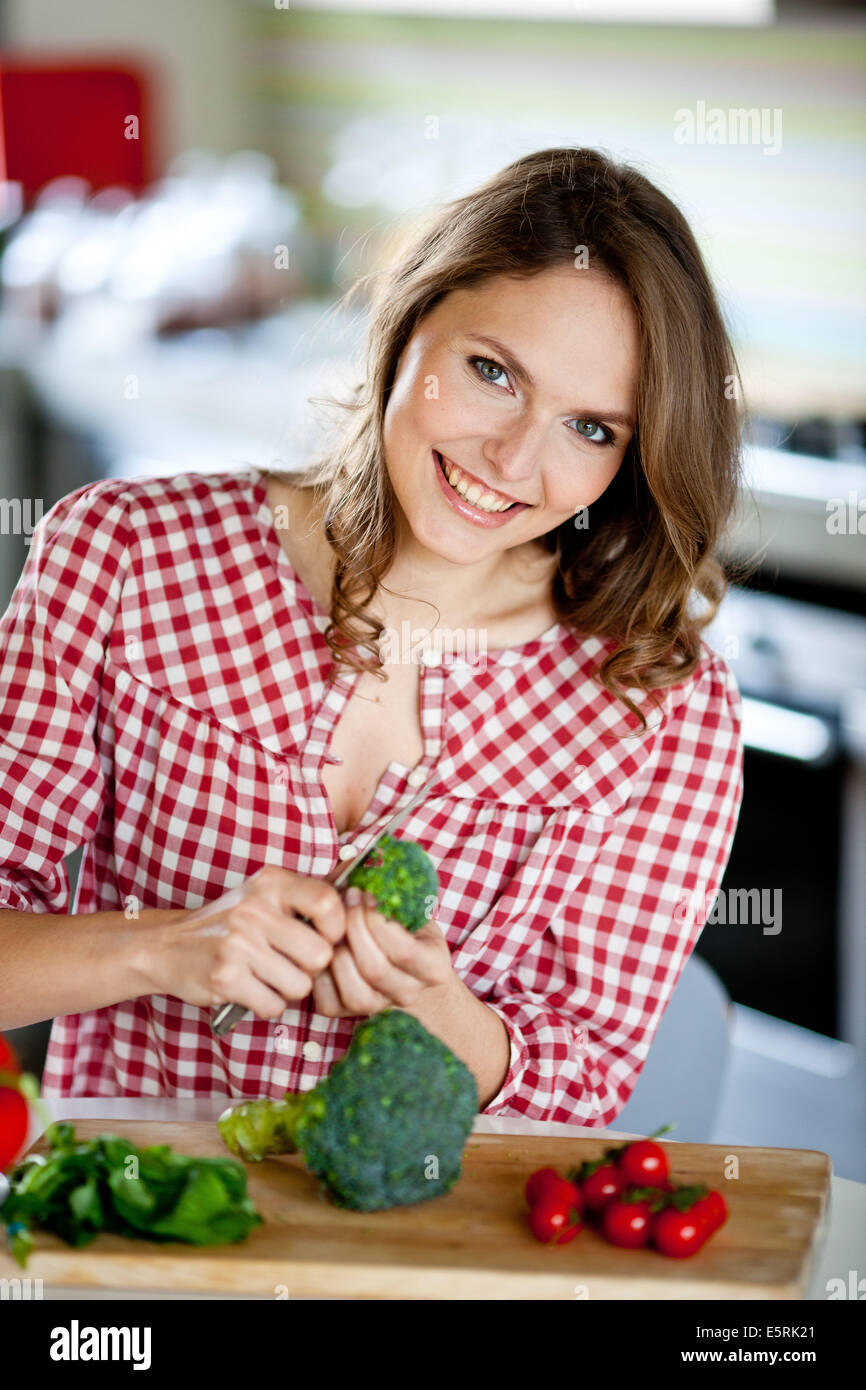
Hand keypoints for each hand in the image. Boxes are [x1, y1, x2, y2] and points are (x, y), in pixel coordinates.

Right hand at [146, 865, 345, 1018]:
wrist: (166, 945)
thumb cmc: (228, 924)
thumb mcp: (263, 896)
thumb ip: (304, 902)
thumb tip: (357, 921)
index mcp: (271, 883)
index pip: (328, 902)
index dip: (336, 928)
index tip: (324, 938)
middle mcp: (255, 909)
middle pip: (320, 955)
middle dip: (311, 969)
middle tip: (290, 965)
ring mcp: (238, 943)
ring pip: (300, 986)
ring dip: (287, 990)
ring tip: (265, 976)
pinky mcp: (225, 977)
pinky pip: (274, 1006)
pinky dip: (266, 1005)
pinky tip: (249, 989)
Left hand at [311, 886, 454, 1018]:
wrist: (403, 970)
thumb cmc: (402, 928)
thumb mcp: (410, 908)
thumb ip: (395, 889)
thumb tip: (372, 857)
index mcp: (432, 968)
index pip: (401, 949)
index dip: (376, 919)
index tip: (365, 893)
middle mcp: (409, 993)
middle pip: (375, 968)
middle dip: (354, 927)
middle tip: (347, 898)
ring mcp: (378, 1007)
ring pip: (353, 989)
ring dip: (337, 950)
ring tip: (334, 922)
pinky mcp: (345, 1014)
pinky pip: (328, 1000)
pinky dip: (320, 973)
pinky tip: (326, 945)